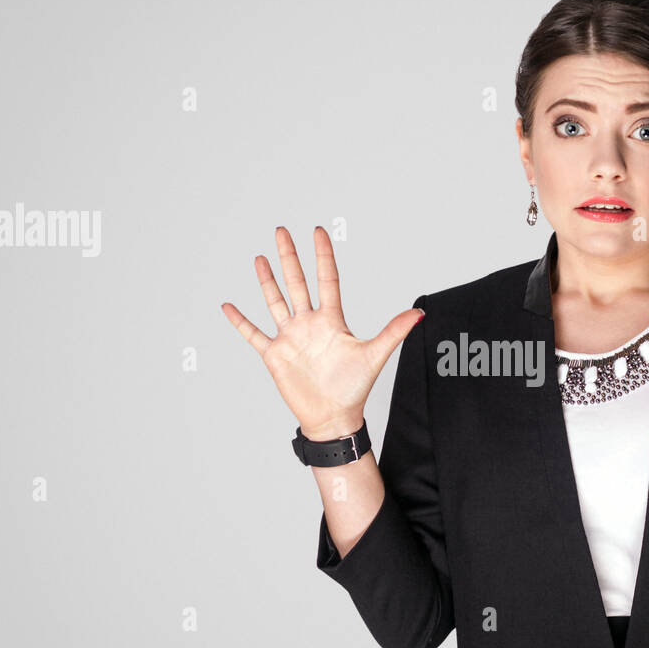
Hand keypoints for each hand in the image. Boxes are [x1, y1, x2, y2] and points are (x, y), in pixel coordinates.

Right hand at [221, 226, 424, 439]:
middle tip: (282, 230)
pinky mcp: (275, 355)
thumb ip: (394, 331)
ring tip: (261, 258)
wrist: (333, 417)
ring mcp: (291, 337)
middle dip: (289, 257)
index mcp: (332, 320)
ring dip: (267, 280)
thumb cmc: (354, 388)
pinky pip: (253, 334)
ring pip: (275, 301)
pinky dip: (240, 321)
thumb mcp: (374, 355)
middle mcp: (309, 324)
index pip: (326, 279)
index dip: (322, 256)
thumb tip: (419, 313)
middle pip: (297, 282)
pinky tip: (229, 306)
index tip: (318, 232)